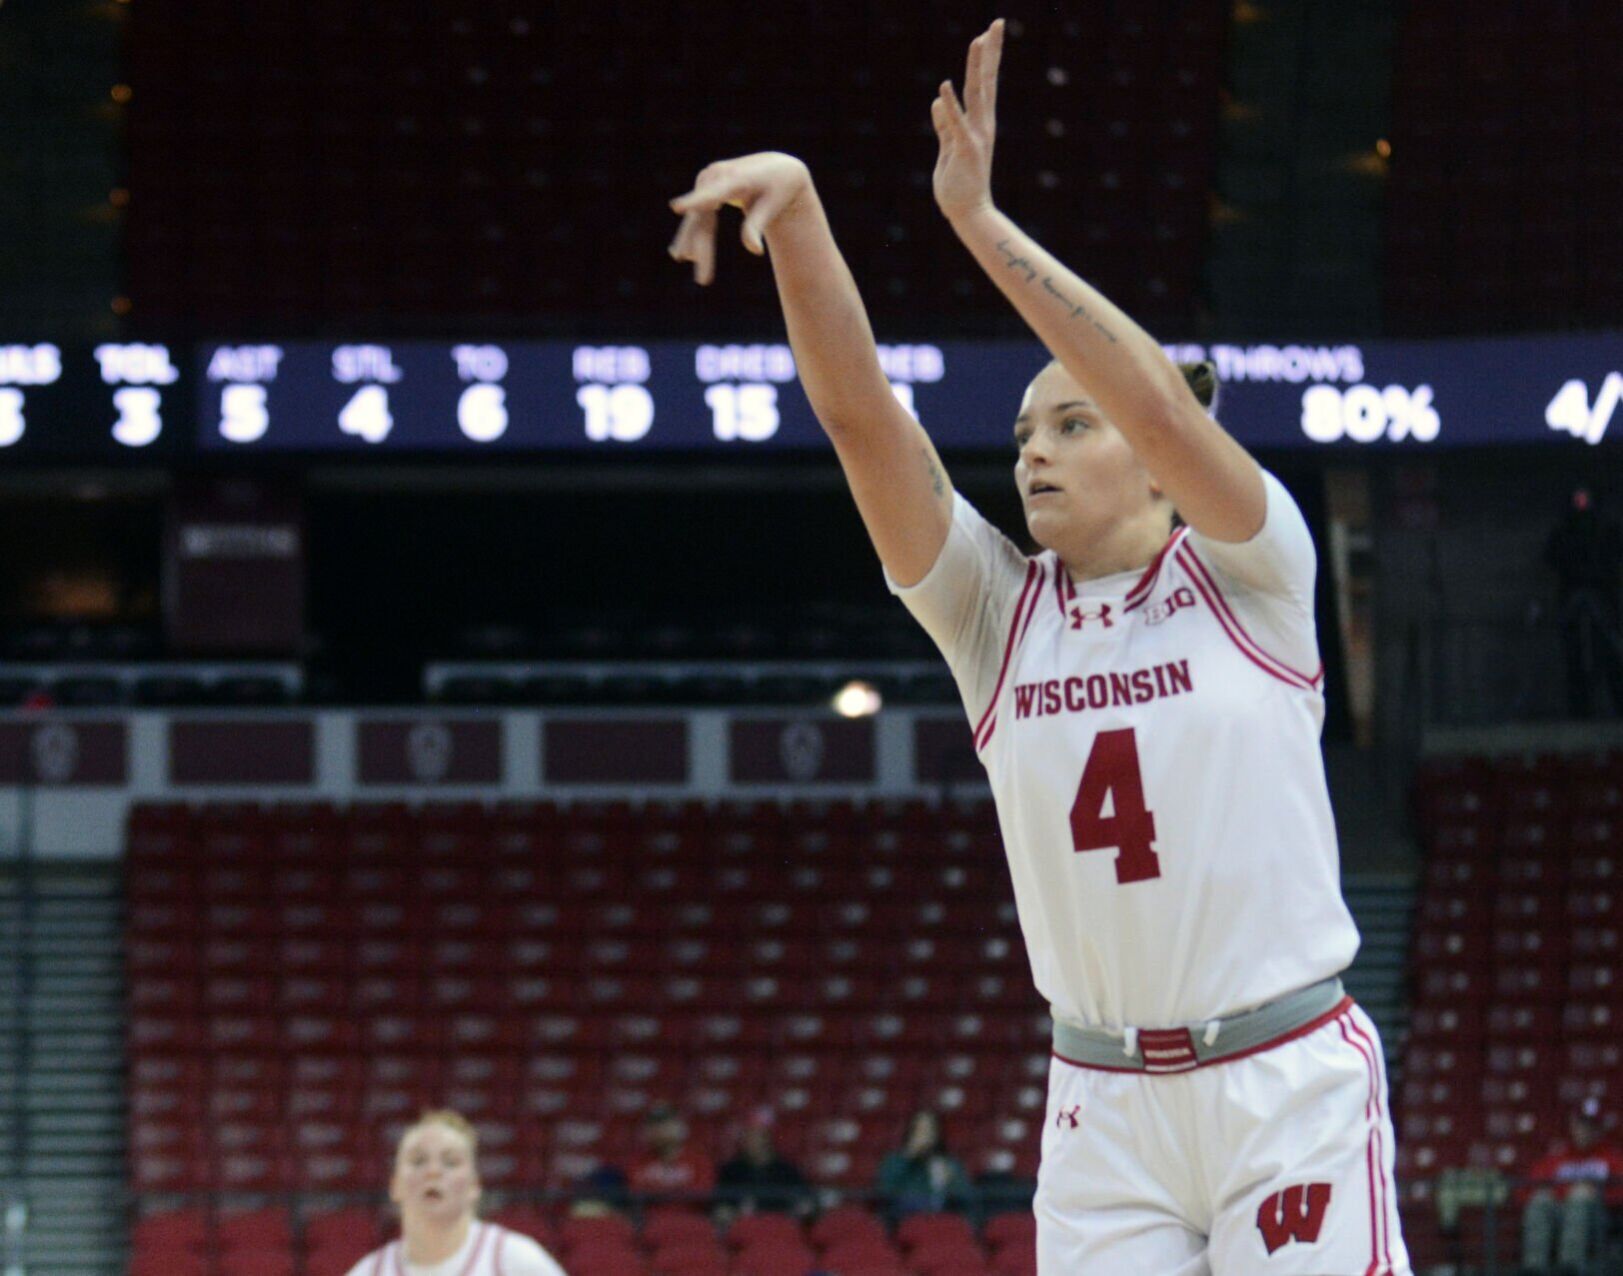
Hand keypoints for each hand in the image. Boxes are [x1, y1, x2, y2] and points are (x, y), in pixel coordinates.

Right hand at [668, 152, 812, 284]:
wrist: (774, 168)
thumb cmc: (777, 187)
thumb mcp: (772, 206)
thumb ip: (757, 225)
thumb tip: (755, 251)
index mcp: (735, 178)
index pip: (713, 194)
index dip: (695, 201)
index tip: (676, 207)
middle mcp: (716, 176)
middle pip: (703, 217)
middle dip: (702, 248)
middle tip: (703, 281)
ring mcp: (707, 181)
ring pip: (698, 218)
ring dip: (691, 243)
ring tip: (681, 260)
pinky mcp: (705, 188)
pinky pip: (698, 216)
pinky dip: (691, 235)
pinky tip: (681, 253)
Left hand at [931, 18, 1003, 223]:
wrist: (968, 212)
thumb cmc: (958, 184)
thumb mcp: (948, 149)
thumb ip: (944, 126)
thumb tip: (938, 102)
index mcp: (978, 123)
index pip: (983, 84)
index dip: (986, 58)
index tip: (988, 32)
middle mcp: (981, 125)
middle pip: (986, 81)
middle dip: (990, 52)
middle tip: (997, 23)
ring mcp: (974, 136)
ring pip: (976, 94)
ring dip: (976, 67)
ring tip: (978, 40)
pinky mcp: (963, 150)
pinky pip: (955, 124)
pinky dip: (950, 105)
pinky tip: (944, 86)